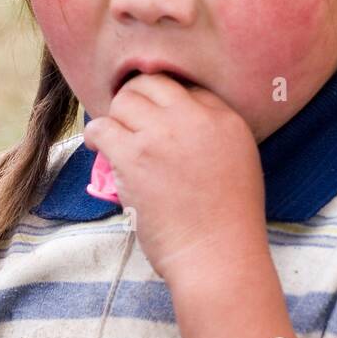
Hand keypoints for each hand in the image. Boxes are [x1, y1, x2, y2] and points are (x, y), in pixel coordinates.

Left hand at [82, 74, 264, 285]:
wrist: (217, 254)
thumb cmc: (230, 221)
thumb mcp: (240, 163)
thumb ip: (214, 135)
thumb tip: (174, 124)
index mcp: (227, 119)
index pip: (189, 88)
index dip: (168, 101)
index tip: (157, 118)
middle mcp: (196, 117)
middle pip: (155, 83)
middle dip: (138, 97)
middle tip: (130, 119)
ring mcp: (163, 134)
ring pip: (125, 101)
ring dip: (116, 117)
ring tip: (114, 136)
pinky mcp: (134, 155)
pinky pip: (102, 127)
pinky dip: (96, 135)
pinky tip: (99, 147)